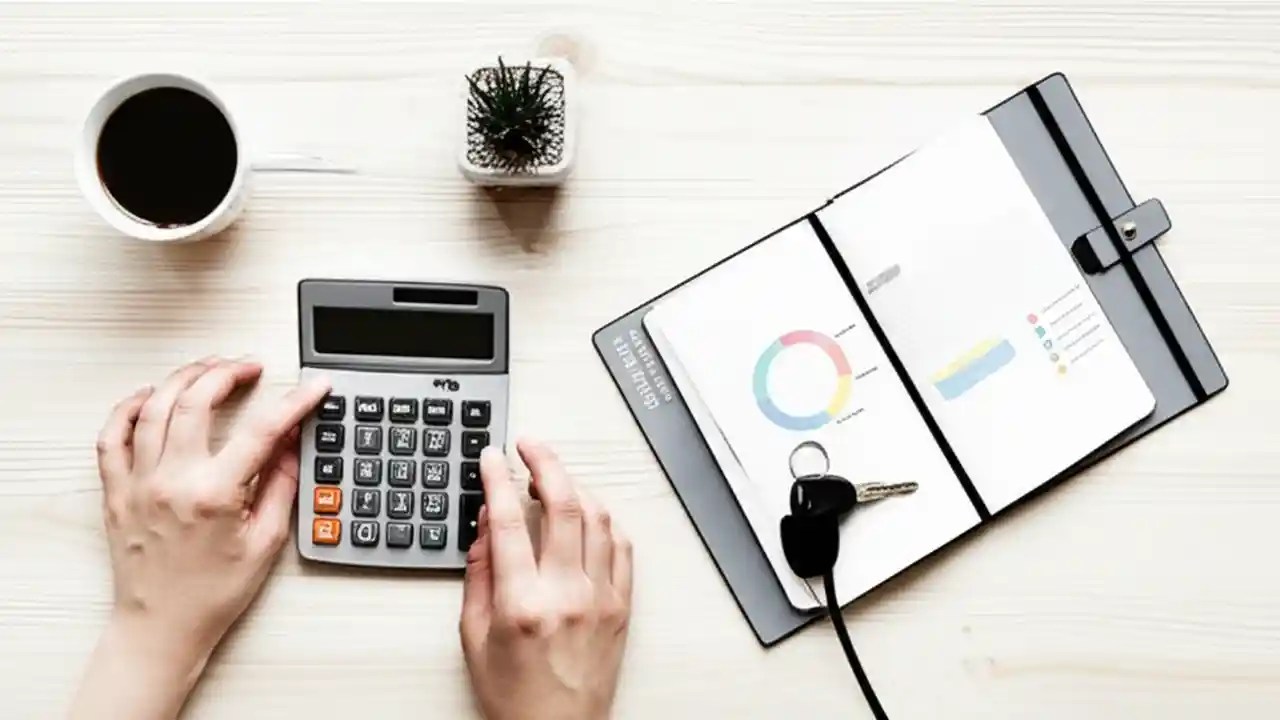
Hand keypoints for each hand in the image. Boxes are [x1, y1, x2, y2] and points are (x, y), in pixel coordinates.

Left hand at [70, 357, 329, 719]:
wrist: (162, 627)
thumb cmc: (212, 594)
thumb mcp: (265, 542)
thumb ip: (280, 484)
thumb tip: (292, 442)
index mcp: (214, 494)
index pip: (262, 430)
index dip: (294, 401)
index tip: (313, 386)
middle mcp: (172, 481)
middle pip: (197, 400)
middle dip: (229, 372)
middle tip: (251, 368)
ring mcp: (139, 483)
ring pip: (154, 406)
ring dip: (184, 378)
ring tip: (209, 369)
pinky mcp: (117, 491)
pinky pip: (112, 436)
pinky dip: (129, 407)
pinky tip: (151, 396)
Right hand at [461, 439, 633, 719]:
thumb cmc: (514, 696)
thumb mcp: (474, 637)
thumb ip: (479, 574)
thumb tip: (488, 522)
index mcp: (523, 603)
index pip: (511, 520)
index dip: (498, 479)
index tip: (492, 458)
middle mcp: (568, 595)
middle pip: (563, 505)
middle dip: (544, 463)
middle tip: (528, 446)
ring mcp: (602, 598)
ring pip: (597, 517)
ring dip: (575, 486)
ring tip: (553, 478)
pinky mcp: (622, 606)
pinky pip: (620, 546)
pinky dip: (603, 520)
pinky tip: (586, 513)